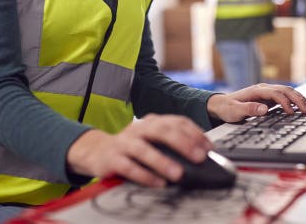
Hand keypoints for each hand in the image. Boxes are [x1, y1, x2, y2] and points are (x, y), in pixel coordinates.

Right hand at [66, 114, 212, 187]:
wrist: (96, 151)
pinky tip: (158, 183)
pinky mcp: (112, 159)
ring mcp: (124, 143)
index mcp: (152, 122)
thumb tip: (201, 155)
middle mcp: (139, 129)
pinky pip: (129, 167)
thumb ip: (170, 143)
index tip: (209, 148)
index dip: (195, 133)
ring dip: (163, 162)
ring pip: (144, 149)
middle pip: (162, 130)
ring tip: (179, 174)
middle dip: (183, 143)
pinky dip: (144, 175)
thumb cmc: (132, 147)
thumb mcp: (151, 140)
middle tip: (199, 157)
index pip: (176, 122)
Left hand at [206, 83, 305, 122]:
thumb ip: (249, 109)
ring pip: (287, 92)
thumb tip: (264, 109)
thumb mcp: (235, 111)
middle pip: (285, 90)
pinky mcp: (268, 98)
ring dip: (298, 99)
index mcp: (257, 90)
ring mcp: (266, 93)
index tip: (291, 113)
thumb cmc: (227, 108)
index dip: (285, 102)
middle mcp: (263, 89)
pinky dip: (294, 101)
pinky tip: (300, 108)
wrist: (220, 104)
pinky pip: (284, 97)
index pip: (276, 93)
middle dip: (298, 99)